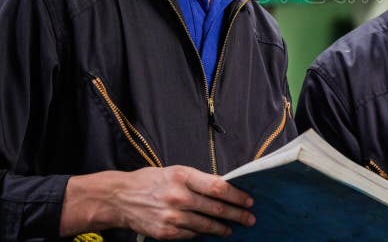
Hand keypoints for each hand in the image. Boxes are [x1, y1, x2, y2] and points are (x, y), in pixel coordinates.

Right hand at [60, 166, 255, 238]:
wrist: (120, 198)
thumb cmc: (151, 181)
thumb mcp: (176, 171)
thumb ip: (199, 180)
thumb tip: (224, 188)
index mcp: (183, 176)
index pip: (218, 187)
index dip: (236, 196)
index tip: (248, 200)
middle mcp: (178, 196)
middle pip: (216, 208)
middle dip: (237, 215)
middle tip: (249, 218)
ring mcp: (172, 217)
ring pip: (206, 225)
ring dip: (222, 228)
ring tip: (232, 228)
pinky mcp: (165, 232)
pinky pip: (191, 235)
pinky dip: (202, 233)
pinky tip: (210, 232)